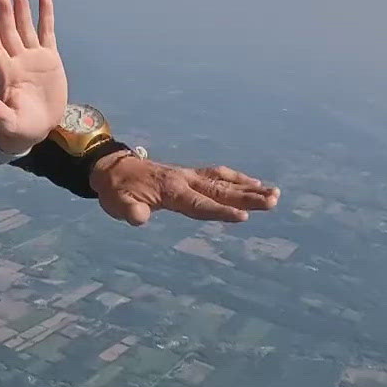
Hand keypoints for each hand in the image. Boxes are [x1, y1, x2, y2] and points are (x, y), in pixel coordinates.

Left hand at [0, 0, 66, 155]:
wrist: (38, 126)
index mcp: (5, 75)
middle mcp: (17, 61)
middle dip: (5, 15)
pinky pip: (47, 32)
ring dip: (22, 11)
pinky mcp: (49, 57)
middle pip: (9, 34)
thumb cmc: (19, 128)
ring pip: (26, 29)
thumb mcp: (8, 124)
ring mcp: (33, 57)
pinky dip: (45, 15)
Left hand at [91, 153, 280, 225]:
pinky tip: (254, 184)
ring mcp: (189, 175)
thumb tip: (139, 219)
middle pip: (220, 191)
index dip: (220, 211)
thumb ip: (129, 211)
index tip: (243, 216)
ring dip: (249, 188)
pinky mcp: (190, 174)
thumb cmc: (115, 190)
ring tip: (274, 194)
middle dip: (247, 198)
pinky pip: (218, 174)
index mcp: (170, 190)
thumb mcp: (116, 203)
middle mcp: (184, 180)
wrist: (111, 167)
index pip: (199, 204)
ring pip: (224, 181)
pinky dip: (237, 178)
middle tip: (273, 202)